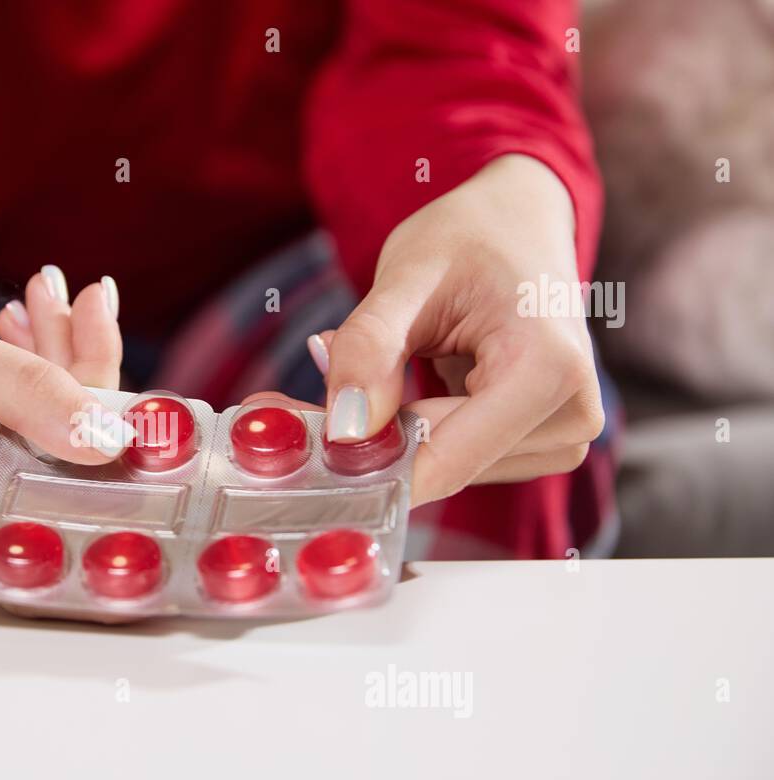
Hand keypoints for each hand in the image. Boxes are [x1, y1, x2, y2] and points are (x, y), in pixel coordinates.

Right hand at [0, 268, 127, 570]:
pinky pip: (44, 424)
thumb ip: (27, 392)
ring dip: (72, 368)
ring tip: (70, 300)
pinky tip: (49, 314)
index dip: (86, 522)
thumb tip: (112, 438)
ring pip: (57, 446)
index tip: (138, 456)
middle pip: (51, 485)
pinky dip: (54, 370)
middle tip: (93, 320)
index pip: (20, 549)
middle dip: (84, 400)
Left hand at [308, 154, 604, 506]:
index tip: (297, 448)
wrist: (521, 221)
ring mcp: (565, 436)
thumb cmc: (471, 236)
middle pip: (442, 466)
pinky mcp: (544, 445)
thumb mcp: (406, 274)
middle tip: (294, 404)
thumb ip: (369, 349)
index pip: (447, 460)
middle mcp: (572, 414)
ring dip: (391, 440)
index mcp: (550, 368)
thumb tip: (344, 431)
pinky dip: (415, 437)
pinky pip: (458, 461)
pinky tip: (402, 394)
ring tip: (364, 381)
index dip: (367, 464)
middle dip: (368, 444)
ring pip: (444, 470)